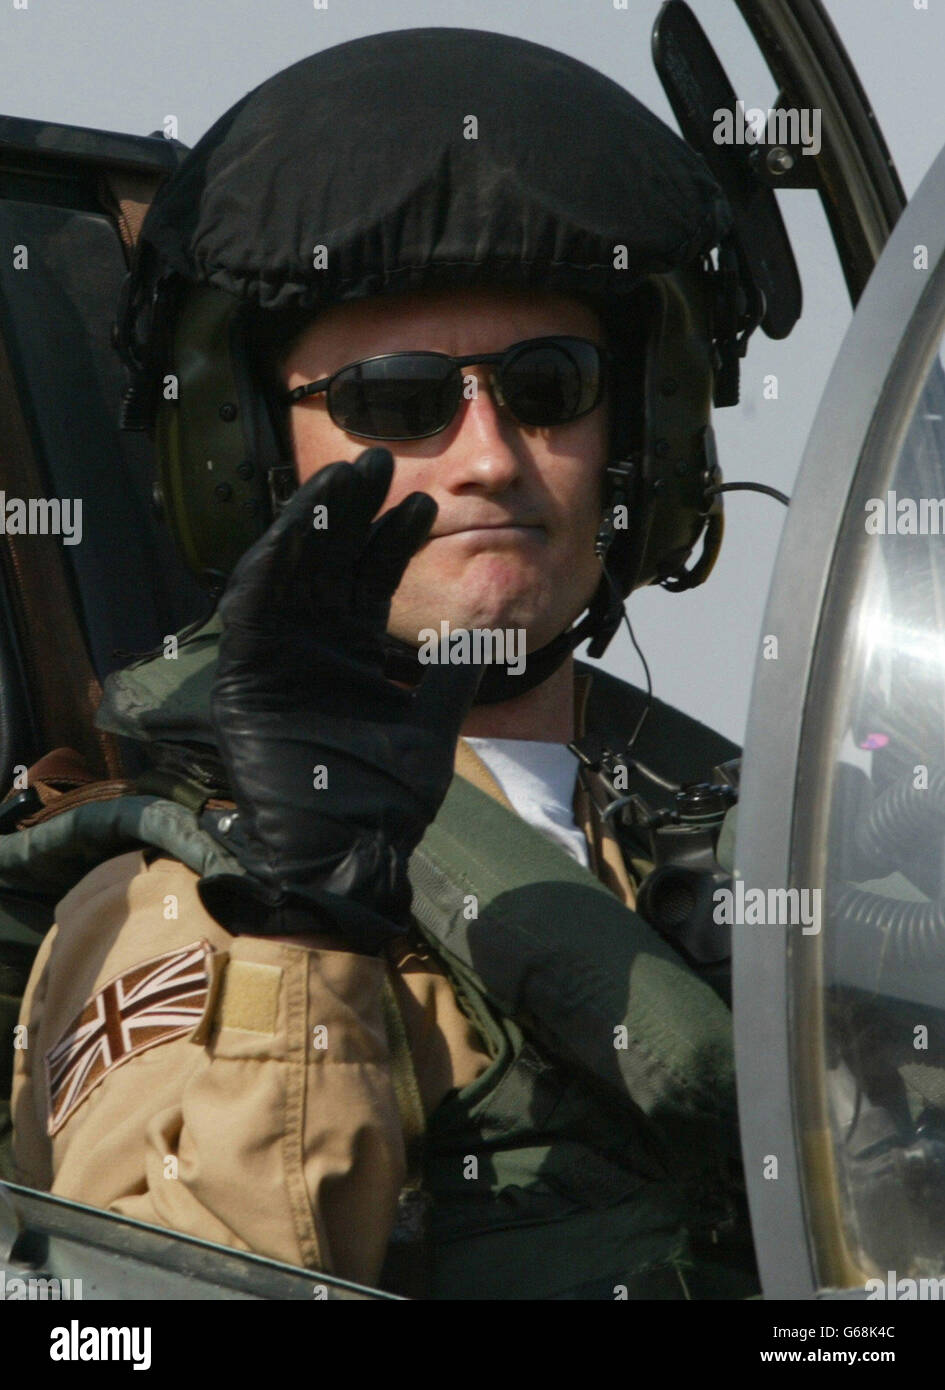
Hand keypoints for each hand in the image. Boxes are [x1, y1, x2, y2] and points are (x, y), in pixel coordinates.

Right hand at [197, 447, 483, 951]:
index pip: (370, 580)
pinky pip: (252, 605)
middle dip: (353, 511)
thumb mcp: (432, 723)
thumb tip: (482, 632)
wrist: (349, 852)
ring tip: (344, 478)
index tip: (424, 503)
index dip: (393, 538)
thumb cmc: (387, 800)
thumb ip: (449, 675)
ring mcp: (278, 658)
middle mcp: (314, 648)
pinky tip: (298, 527)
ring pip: (290, 570)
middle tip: (381, 462)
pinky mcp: (245, 674)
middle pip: (330, 562)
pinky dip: (272, 563)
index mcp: (354, 655)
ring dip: (312, 522)